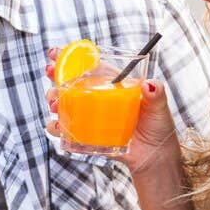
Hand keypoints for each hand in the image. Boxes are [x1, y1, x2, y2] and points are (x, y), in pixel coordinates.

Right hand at [45, 48, 180, 175]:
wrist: (155, 157)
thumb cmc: (158, 128)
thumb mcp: (159, 108)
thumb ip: (157, 95)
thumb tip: (149, 85)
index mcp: (112, 86)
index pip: (89, 67)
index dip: (70, 58)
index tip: (54, 53)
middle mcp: (97, 99)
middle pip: (70, 84)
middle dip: (55, 77)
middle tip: (50, 73)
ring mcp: (89, 117)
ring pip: (64, 105)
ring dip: (53, 101)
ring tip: (54, 103)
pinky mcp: (85, 136)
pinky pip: (66, 131)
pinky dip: (56, 128)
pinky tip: (57, 126)